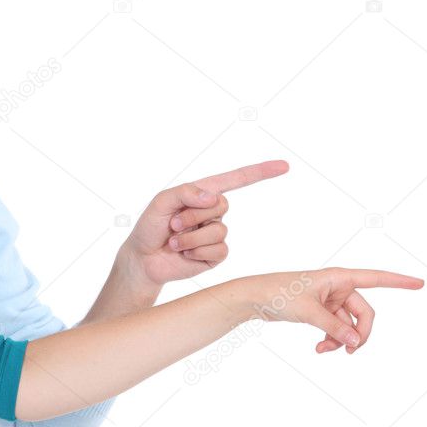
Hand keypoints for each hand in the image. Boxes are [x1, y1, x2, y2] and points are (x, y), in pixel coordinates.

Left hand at [118, 160, 289, 284]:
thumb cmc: (150, 227)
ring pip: (219, 230)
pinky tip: (184, 253)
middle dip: (194, 215)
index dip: (259, 172)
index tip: (283, 166)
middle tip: (173, 224)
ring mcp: (214, 234)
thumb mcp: (161, 202)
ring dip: (191, 237)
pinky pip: (219, 250)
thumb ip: (184, 193)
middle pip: (221, 205)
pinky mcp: (215, 255)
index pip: (234, 180)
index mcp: (201, 194)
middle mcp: (211, 213)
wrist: (144, 259)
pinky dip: (197, 251)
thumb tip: (213, 197)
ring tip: (174, 241)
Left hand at [239, 267, 424, 352]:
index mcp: (338, 277)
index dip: (399, 282)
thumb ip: (334, 327)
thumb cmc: (278, 293)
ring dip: (341, 339)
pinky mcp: (320, 310)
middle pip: (363, 313)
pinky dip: (331, 339)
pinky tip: (320, 348)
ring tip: (325, 350)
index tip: (420, 283)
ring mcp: (329, 299)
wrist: (254, 298)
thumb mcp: (308, 311)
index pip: (376, 278)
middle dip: (360, 333)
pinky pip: (336, 328)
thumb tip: (355, 341)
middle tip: (351, 351)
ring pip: (349, 324)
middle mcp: (337, 287)